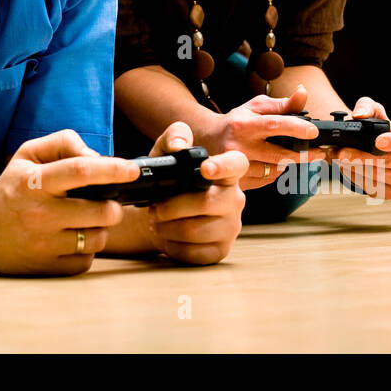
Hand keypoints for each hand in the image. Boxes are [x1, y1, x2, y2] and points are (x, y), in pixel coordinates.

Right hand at [0, 130, 139, 275]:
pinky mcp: (47, 268)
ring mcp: (43, 244)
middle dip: (115, 206)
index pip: (80, 171)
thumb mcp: (28, 154)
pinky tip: (72, 239)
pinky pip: (86, 259)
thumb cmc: (11, 188)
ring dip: (100, 228)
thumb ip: (63, 143)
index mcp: (34, 182)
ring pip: (97, 238)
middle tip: (109, 203)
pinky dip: (86, 249)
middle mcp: (39, 214)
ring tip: (86, 221)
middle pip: (99, 211)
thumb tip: (97, 157)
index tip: (133, 169)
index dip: (112, 169)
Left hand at [144, 123, 247, 264]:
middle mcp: (234, 199)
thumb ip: (173, 137)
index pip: (236, 164)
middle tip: (154, 208)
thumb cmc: (169, 181)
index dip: (223, 166)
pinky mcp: (220, 250)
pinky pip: (193, 253)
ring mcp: (231, 226)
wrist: (162, 214)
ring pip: (194, 230)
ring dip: (166, 227)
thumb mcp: (165, 153)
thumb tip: (179, 145)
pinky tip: (167, 236)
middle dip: (171, 206)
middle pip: (205, 203)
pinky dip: (172, 246)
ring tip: (156, 221)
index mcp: (226, 172)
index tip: (204, 169)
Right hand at [197, 84, 326, 190]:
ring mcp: (237, 167)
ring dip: (288, 164)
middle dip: (304, 154)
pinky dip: (276, 173)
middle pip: (279, 154)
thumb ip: (282, 103)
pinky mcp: (238, 181)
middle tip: (319, 153)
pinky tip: (273, 164)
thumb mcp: (256, 107)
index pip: (273, 125)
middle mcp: (239, 147)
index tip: (313, 131)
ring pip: (275, 170)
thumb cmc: (236, 121)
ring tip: (290, 156)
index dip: (295, 128)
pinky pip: (268, 180)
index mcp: (244, 125)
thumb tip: (303, 92)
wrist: (208, 140)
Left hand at [325, 97, 390, 199]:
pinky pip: (371, 187)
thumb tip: (360, 115)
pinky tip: (346, 167)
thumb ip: (366, 106)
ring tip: (338, 157)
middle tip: (341, 151)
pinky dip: (355, 177)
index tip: (377, 141)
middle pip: (386, 162)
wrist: (371, 148)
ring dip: (353, 167)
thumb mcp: (372, 111)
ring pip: (375, 175)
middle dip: (360, 156)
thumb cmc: (376, 129)